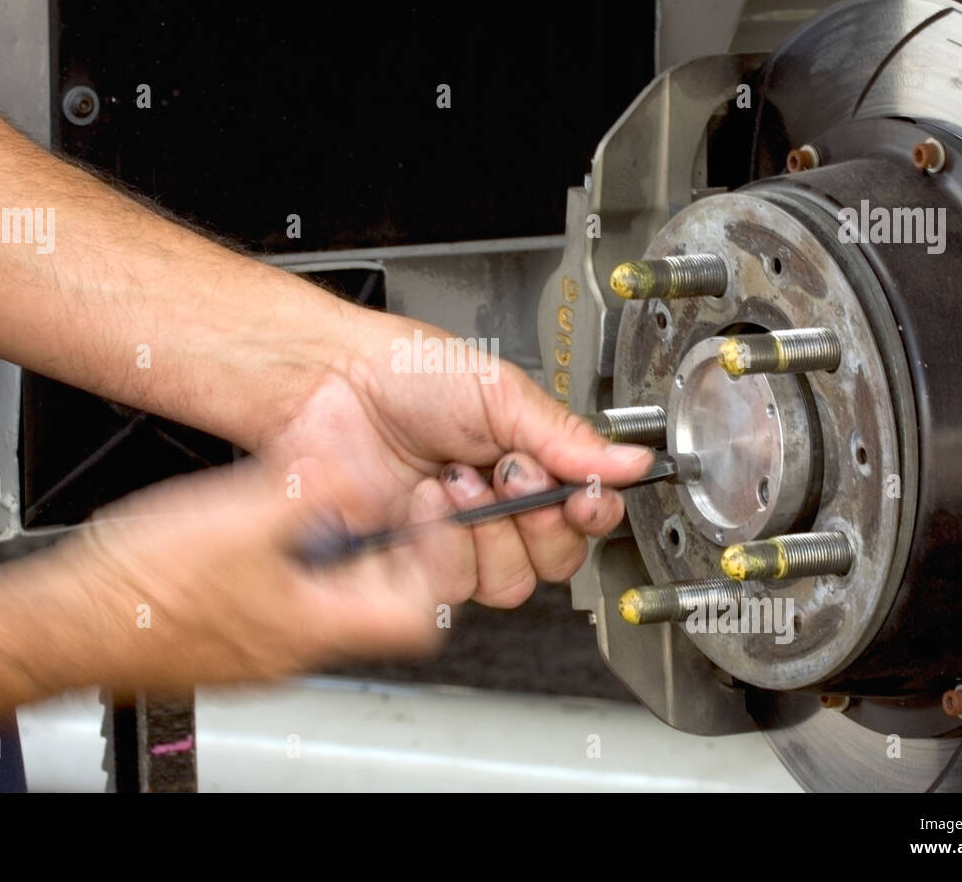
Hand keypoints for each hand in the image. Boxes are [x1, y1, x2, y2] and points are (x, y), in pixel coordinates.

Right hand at [67, 457, 439, 688]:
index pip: (421, 612)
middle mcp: (295, 645)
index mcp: (314, 623)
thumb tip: (356, 473)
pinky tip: (259, 528)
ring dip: (332, 551)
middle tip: (374, 502)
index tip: (427, 514)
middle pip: (378, 604)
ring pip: (327, 599)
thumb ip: (312, 490)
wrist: (66, 622)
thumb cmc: (142, 586)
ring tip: (312, 506)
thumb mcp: (243, 510)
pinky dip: (287, 562)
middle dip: (385, 548)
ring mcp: (261, 647)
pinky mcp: (228, 636)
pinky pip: (281, 599)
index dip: (437, 560)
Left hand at [258, 314, 655, 607]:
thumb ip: (567, 438)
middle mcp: (497, 508)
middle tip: (509, 472)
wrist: (330, 383)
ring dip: (483, 530)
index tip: (584, 495)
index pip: (586, 516)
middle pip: (553, 562)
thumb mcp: (500, 393)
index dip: (592, 514)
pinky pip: (448, 589)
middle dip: (535, 519)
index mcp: (529, 463)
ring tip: (454, 477)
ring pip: (505, 583)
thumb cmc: (406, 373)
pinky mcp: (409, 564)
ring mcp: (453, 539)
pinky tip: (424, 502)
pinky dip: (440, 546)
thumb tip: (631, 462)